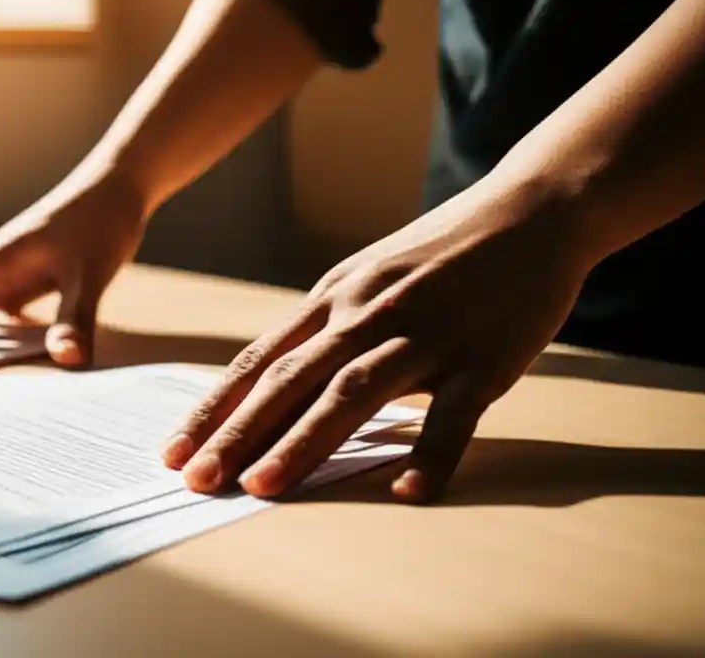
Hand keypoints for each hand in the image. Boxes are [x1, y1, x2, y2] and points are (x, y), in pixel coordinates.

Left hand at [162, 185, 598, 502]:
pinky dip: (430, 455)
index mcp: (334, 298)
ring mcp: (425, 332)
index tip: (173, 452)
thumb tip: (271, 384)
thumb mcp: (367, 279)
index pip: (258, 360)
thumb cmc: (441, 254)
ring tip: (262, 489)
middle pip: (288, 378)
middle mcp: (367, 312)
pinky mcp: (484, 355)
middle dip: (236, 433)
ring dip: (303, 442)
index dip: (213, 409)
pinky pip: (454, 413)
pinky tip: (407, 494)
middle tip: (195, 481)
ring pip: (352, 391)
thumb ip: (325, 329)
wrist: (532, 209)